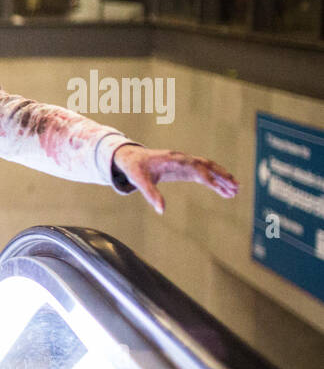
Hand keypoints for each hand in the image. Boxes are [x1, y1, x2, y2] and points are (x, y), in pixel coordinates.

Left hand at [112, 144, 238, 214]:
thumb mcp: (139, 181)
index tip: (220, 188)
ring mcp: (185, 162)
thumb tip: (161, 211)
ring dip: (222, 177)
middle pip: (207, 165)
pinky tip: (224, 190)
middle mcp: (182, 159)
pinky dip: (214, 181)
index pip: (196, 168)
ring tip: (236, 190)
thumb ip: (151, 195)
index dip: (208, 177)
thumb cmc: (136, 169)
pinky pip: (203, 173)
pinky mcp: (184, 168)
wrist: (132, 157)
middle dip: (222, 176)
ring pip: (208, 168)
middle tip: (236, 188)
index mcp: (173, 160)